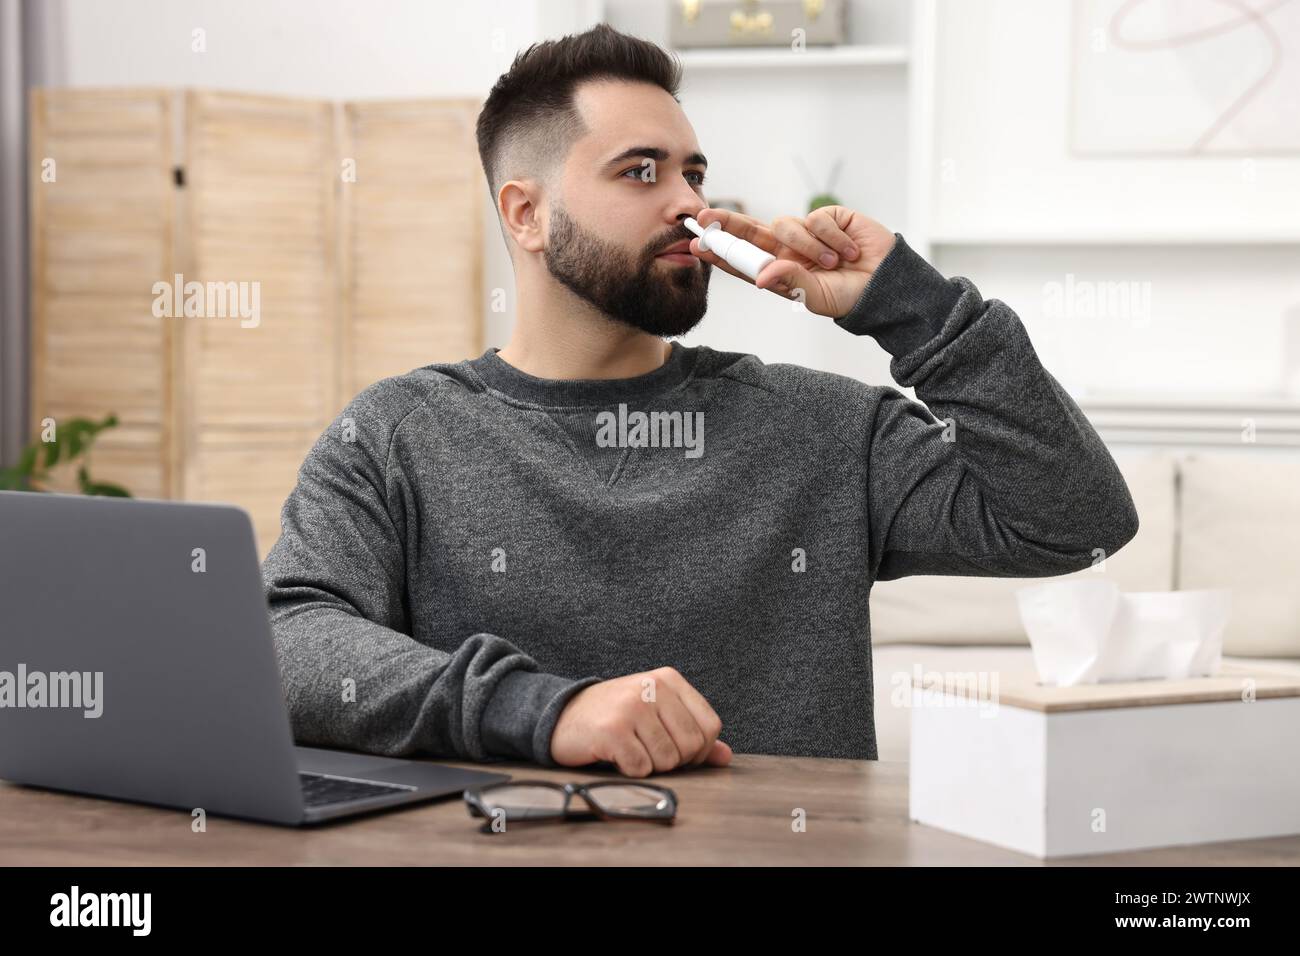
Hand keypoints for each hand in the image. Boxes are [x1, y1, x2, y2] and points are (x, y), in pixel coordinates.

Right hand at [550, 666, 732, 777]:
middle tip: (648, 750)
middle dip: (673, 760)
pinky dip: (630, 770)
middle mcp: (652, 687)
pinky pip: (641, 768)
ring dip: (650, 765)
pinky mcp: (613, 730)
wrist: (562, 715)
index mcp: (669, 679)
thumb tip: (726, 757)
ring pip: (667, 760)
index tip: (674, 747)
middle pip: (692, 746)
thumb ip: (692, 733)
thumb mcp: (657, 714)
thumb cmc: (616, 716)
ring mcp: (632, 706)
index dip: (698, 749)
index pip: (710, 727)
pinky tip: (615, 755)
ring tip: (631, 749)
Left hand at [690, 205, 896, 318]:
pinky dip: (832, 237)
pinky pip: (817, 218)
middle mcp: (788, 250)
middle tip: (704, 217)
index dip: (722, 252)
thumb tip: (761, 277)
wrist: (886, 285)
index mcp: (780, 271)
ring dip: (809, 246)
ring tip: (834, 263)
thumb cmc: (848, 296)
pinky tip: (850, 250)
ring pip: (787, 225)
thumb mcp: (815, 297)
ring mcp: (807, 232)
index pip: (745, 260)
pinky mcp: (829, 217)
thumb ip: (789, 282)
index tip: (698, 245)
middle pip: (751, 232)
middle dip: (728, 224)